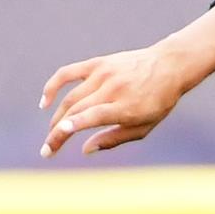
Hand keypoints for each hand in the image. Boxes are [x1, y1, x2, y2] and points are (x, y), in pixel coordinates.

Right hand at [39, 45, 199, 157]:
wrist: (169, 65)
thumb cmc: (158, 102)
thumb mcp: (144, 126)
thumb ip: (114, 139)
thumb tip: (85, 149)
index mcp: (127, 106)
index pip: (95, 115)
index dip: (76, 124)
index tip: (59, 133)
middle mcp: (113, 89)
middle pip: (76, 110)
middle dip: (57, 132)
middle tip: (47, 150)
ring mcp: (103, 74)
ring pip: (70, 97)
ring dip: (57, 117)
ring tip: (52, 133)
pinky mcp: (97, 63)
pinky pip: (67, 73)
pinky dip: (52, 86)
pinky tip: (45, 102)